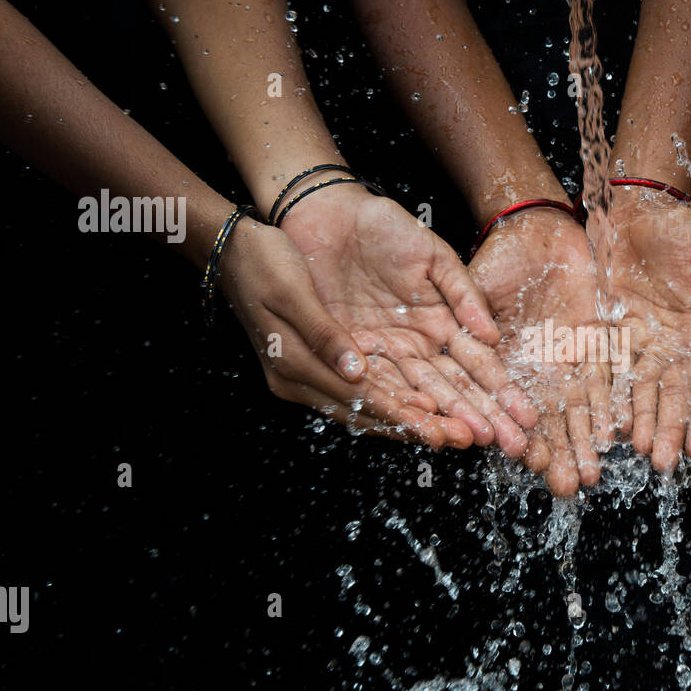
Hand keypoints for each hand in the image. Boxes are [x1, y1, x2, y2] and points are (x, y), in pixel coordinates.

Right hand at [216, 213, 451, 440]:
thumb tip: (355, 371)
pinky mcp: (311, 368)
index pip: (355, 397)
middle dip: (411, 427)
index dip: (398, 412)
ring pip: (361, 409)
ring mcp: (302, 378)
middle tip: (457, 437)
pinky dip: (386, 403)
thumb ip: (324, 334)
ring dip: (404, 421)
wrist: (232, 252)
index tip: (436, 424)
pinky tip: (416, 407)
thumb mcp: (293, 293)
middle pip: (363, 413)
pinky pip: (354, 395)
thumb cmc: (263, 263)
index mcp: (293, 363)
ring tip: (446, 431)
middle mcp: (297, 380)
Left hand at [278, 184, 536, 454]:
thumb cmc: (380, 225)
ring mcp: (385, 352)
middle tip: (512, 444)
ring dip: (447, 419)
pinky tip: (425, 427)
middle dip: (485, 416)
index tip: (527, 416)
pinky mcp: (350, 353)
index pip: (479, 364)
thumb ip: (463, 293)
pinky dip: (401, 408)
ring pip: (421, 394)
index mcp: (441, 321)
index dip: (503, 391)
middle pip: (455, 388)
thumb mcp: (432, 254)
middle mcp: (416, 344)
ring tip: (471, 441)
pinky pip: (378, 385)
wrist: (325, 213)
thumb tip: (493, 336)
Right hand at [470, 209, 610, 495]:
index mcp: (499, 361)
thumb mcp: (472, 284)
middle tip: (566, 487)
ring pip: (577, 408)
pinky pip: (604, 379)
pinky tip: (612, 436)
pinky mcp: (595, 342)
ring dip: (584, 442)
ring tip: (590, 476)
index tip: (523, 459)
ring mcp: (565, 359)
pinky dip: (609, 406)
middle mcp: (534, 369)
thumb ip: (468, 314)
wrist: (538, 230)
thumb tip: (469, 339)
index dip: (514, 431)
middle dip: (557, 453)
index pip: (505, 405)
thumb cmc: (500, 255)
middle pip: (546, 418)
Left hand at [605, 189, 690, 471]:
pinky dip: (606, 395)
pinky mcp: (608, 331)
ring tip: (639, 454)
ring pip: (639, 390)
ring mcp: (640, 341)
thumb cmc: (685, 227)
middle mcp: (673, 345)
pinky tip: (606, 423)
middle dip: (670, 429)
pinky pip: (606, 369)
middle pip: (672, 395)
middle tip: (666, 463)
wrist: (635, 206)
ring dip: (640, 422)